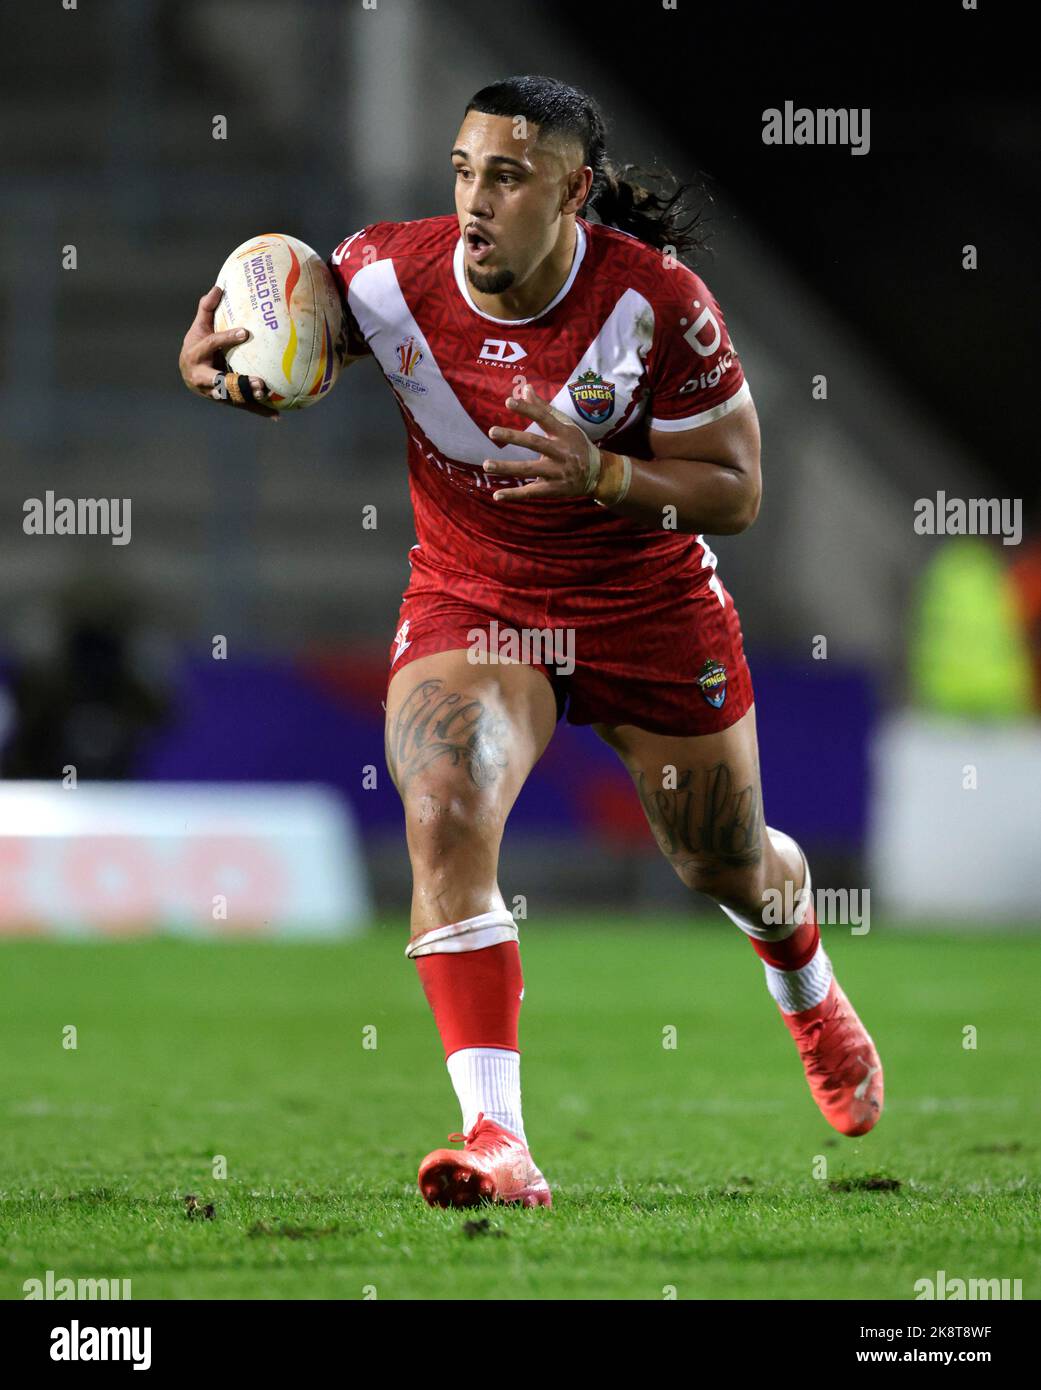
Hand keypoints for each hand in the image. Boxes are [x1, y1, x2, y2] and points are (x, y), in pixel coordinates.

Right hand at [178, 286, 279, 419]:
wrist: (188, 373)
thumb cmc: (196, 345)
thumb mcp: (199, 327)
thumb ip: (206, 309)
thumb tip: (219, 287)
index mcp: (196, 354)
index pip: (212, 344)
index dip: (227, 338)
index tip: (246, 332)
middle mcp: (202, 376)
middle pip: (219, 381)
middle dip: (237, 382)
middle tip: (258, 381)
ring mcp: (212, 391)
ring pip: (232, 396)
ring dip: (249, 397)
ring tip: (266, 393)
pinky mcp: (225, 401)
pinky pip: (242, 406)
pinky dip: (259, 411)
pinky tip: (277, 416)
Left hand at [483, 382, 597, 499]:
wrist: (598, 474)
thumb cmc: (577, 444)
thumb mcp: (566, 425)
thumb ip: (544, 408)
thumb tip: (525, 388)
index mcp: (563, 433)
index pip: (544, 418)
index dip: (527, 409)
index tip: (508, 402)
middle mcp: (560, 452)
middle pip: (534, 443)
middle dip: (513, 437)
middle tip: (491, 430)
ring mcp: (557, 472)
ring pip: (529, 469)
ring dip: (507, 467)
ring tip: (487, 464)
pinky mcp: (553, 489)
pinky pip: (531, 493)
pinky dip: (514, 495)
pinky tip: (497, 495)